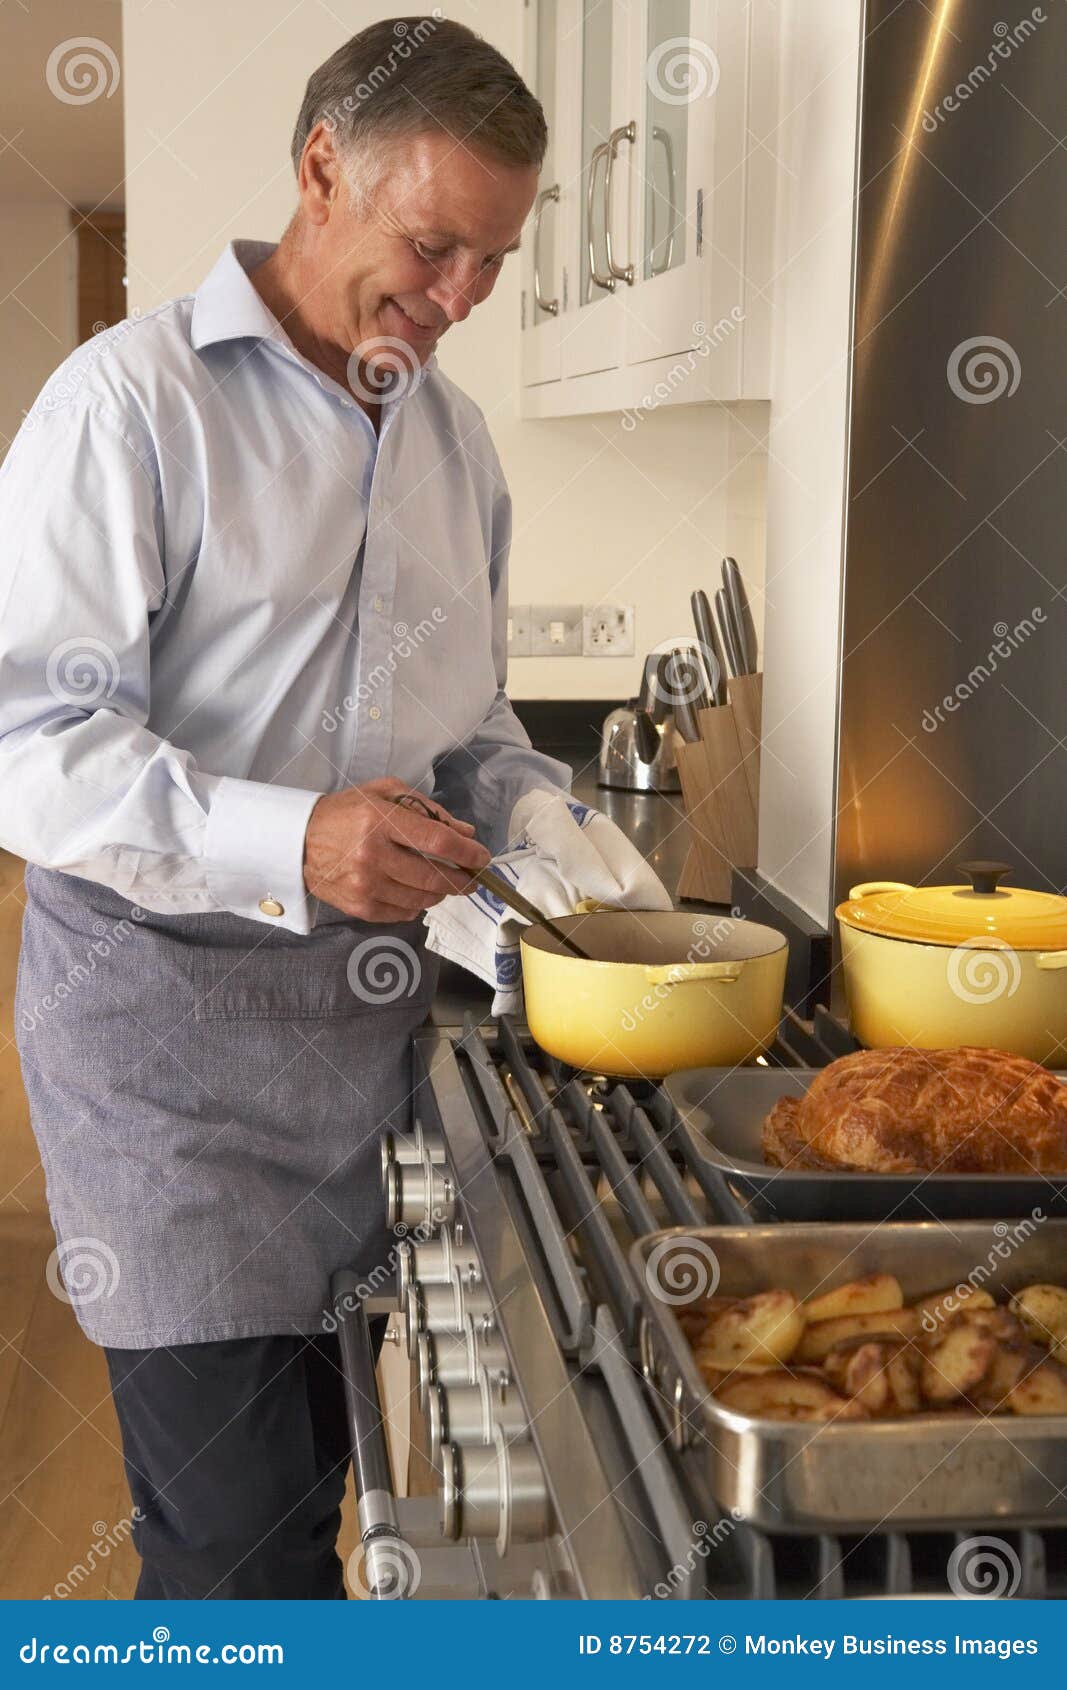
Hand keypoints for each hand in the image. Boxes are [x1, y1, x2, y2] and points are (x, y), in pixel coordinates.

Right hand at [303, 777, 489, 921]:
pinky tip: (415, 893)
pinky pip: (403, 913)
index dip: (466, 853)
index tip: (482, 858)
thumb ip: (427, 810)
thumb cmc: (346, 812)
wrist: (298, 841)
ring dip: (440, 893)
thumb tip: (465, 833)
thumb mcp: (384, 794)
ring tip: (442, 883)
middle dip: (462, 880)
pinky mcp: (359, 907)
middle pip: (434, 877)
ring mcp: (365, 885)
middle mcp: (373, 855)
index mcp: (380, 820)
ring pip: (422, 899)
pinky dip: (417, 905)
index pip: (436, 842)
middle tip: (472, 878)